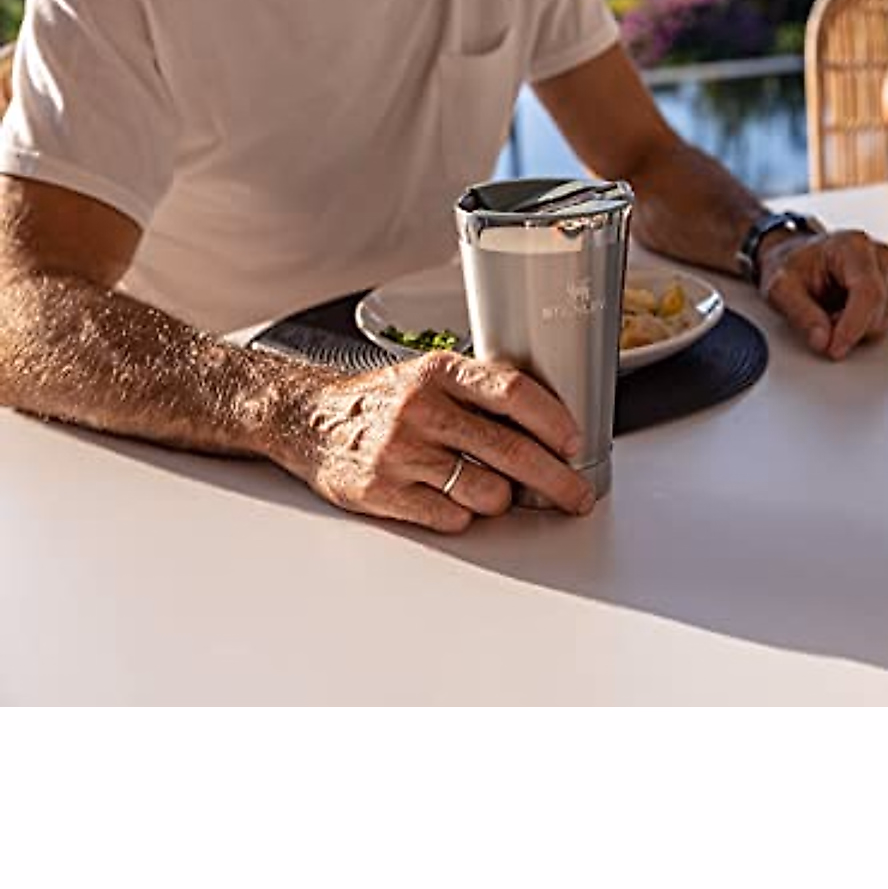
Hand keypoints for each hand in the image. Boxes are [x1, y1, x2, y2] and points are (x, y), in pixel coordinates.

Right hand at [275, 353, 593, 532]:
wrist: (309, 420)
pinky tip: (451, 498)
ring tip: (490, 489)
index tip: (575, 443)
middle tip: (575, 495)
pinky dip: (463, 515)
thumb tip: (550, 424)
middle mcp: (420, 408)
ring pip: (486, 492)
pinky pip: (451, 517)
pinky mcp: (382, 491)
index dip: (553, 421)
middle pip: (509, 449)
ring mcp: (400, 451)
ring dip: (501, 499)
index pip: (513, 392)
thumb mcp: (430, 375)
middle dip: (556, 479)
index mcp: (439, 371)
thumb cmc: (383, 400)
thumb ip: (481, 391)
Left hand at [758, 230, 887, 359]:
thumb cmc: (795, 267)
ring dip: (853, 330)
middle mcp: (881, 255)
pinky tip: (844, 312)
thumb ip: (800, 313)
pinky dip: (862, 328)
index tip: (835, 348)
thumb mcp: (780, 287)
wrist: (801, 260)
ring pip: (883, 324)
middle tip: (818, 319)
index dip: (853, 326)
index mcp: (853, 246)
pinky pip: (885, 325)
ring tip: (830, 311)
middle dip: (845, 329)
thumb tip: (822, 341)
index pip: (867, 292)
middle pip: (877, 313)